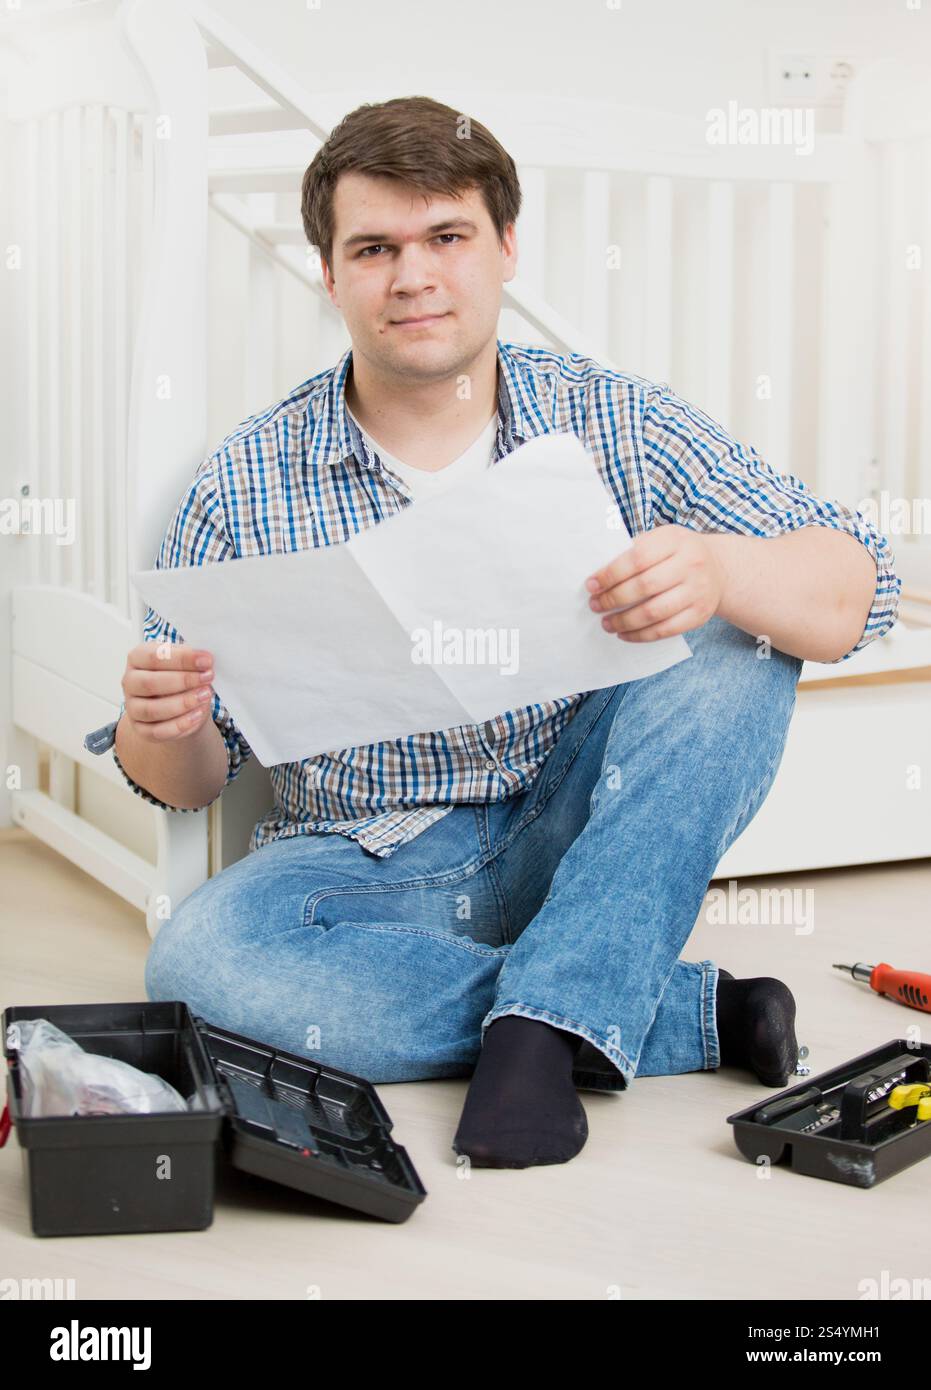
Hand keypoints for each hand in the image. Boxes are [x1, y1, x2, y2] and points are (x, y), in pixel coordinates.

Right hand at [121, 641, 215, 741]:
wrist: (178, 702)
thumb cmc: (179, 676)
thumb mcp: (185, 662)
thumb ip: (192, 659)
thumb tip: (205, 661)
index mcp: (137, 658)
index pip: (154, 656)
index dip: (182, 659)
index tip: (206, 661)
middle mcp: (131, 682)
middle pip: (149, 683)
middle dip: (183, 681)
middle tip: (207, 678)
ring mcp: (133, 707)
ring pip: (152, 709)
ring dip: (183, 703)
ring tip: (204, 696)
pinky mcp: (141, 729)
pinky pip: (158, 731)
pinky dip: (180, 725)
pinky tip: (197, 715)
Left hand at [585, 524, 724, 640]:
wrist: (718, 568)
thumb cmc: (676, 553)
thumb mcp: (661, 540)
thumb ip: (635, 551)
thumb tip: (598, 575)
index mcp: (675, 540)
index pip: (637, 558)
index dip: (611, 574)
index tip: (591, 585)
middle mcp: (691, 563)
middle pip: (644, 586)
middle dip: (614, 599)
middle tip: (595, 605)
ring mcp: (698, 590)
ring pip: (653, 612)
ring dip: (624, 621)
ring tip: (606, 623)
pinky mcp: (700, 614)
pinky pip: (665, 629)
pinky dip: (640, 635)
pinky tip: (624, 633)